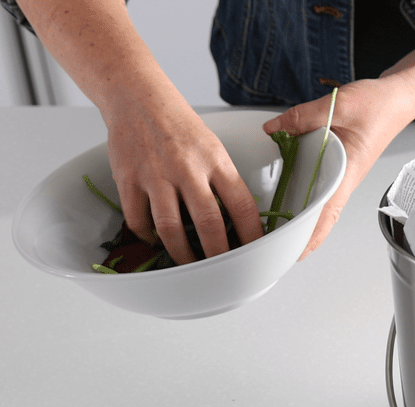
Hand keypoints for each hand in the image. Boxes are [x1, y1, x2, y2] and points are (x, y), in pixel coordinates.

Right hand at [105, 96, 263, 263]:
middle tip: (222, 270)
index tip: (255, 251)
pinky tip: (157, 240)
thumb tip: (236, 220)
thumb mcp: (213, 148)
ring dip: (182, 254)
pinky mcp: (128, 180)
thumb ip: (223, 181)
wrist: (138, 99)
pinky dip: (149, 236)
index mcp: (216, 161)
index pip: (243, 205)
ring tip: (190, 264)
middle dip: (218, 254)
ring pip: (171, 228)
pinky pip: (139, 220)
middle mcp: (187, 169)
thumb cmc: (180, 126)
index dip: (252, 234)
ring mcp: (156, 176)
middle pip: (209, 224)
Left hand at [262, 76, 414, 259]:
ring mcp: (341, 172)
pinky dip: (301, 188)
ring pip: (317, 198)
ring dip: (298, 212)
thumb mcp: (341, 105)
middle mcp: (345, 177)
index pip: (328, 213)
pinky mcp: (338, 161)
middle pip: (320, 214)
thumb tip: (273, 129)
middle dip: (299, 232)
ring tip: (272, 224)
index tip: (294, 254)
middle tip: (272, 242)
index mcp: (349, 172)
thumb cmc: (380, 106)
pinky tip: (284, 188)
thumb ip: (305, 116)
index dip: (312, 237)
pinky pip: (317, 180)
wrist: (398, 98)